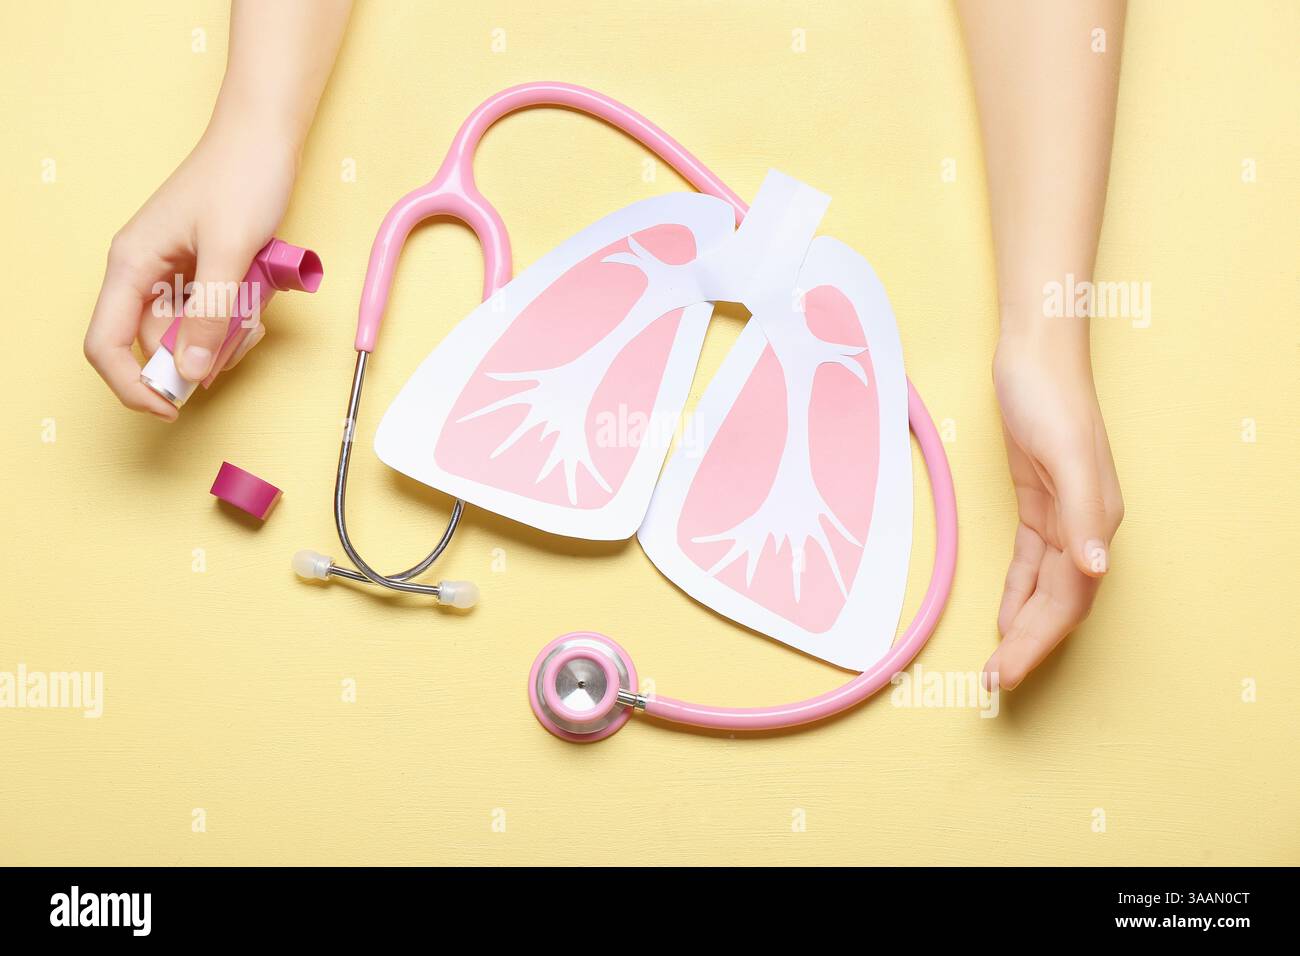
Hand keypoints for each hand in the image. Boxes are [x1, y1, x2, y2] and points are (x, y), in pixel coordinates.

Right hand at [83, 107, 297, 419]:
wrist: (266, 138)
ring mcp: (175, 274)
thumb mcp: (230, 254)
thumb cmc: (241, 180)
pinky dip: (238, 317)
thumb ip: (210, 316)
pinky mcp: (203, 272)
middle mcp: (145, 273)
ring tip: (258, 305)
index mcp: (132, 266)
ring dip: (228, 335)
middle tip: (246, 334)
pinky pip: (215, 316)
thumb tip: (191, 373)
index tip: (172, 407)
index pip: (106, 344)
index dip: (133, 385)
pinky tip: (260, 296)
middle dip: (204, 354)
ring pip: (193, 336)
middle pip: (159, 346)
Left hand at [985, 325, 1123, 689]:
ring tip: (1000, 663)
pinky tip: (1006, 614)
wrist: (1035, 355)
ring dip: (1024, 626)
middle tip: (995, 683)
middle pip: (1058, 603)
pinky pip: (1032, 561)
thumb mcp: (1064, 454)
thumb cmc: (1050, 398)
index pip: (1068, 600)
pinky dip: (1019, 591)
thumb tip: (1095, 570)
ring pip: (1046, 588)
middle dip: (1028, 645)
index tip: (1006, 675)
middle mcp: (1084, 525)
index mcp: (1095, 521)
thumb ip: (1083, 512)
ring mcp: (1063, 514)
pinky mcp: (1040, 502)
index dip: (1037, 641)